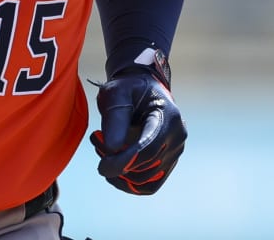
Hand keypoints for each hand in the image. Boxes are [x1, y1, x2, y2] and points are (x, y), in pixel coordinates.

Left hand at [89, 56, 185, 194]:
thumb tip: (113, 149)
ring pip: (145, 180)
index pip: (148, 148)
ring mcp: (174, 151)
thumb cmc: (127, 88)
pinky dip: (128, 184)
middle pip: (145, 166)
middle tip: (97, 140)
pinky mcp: (167, 162)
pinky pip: (149, 185)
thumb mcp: (116, 93)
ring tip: (102, 149)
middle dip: (116, 162)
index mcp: (167, 116)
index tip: (102, 167)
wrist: (141, 89)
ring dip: (119, 173)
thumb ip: (114, 118)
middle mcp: (176, 137)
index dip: (124, 161)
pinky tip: (113, 168)